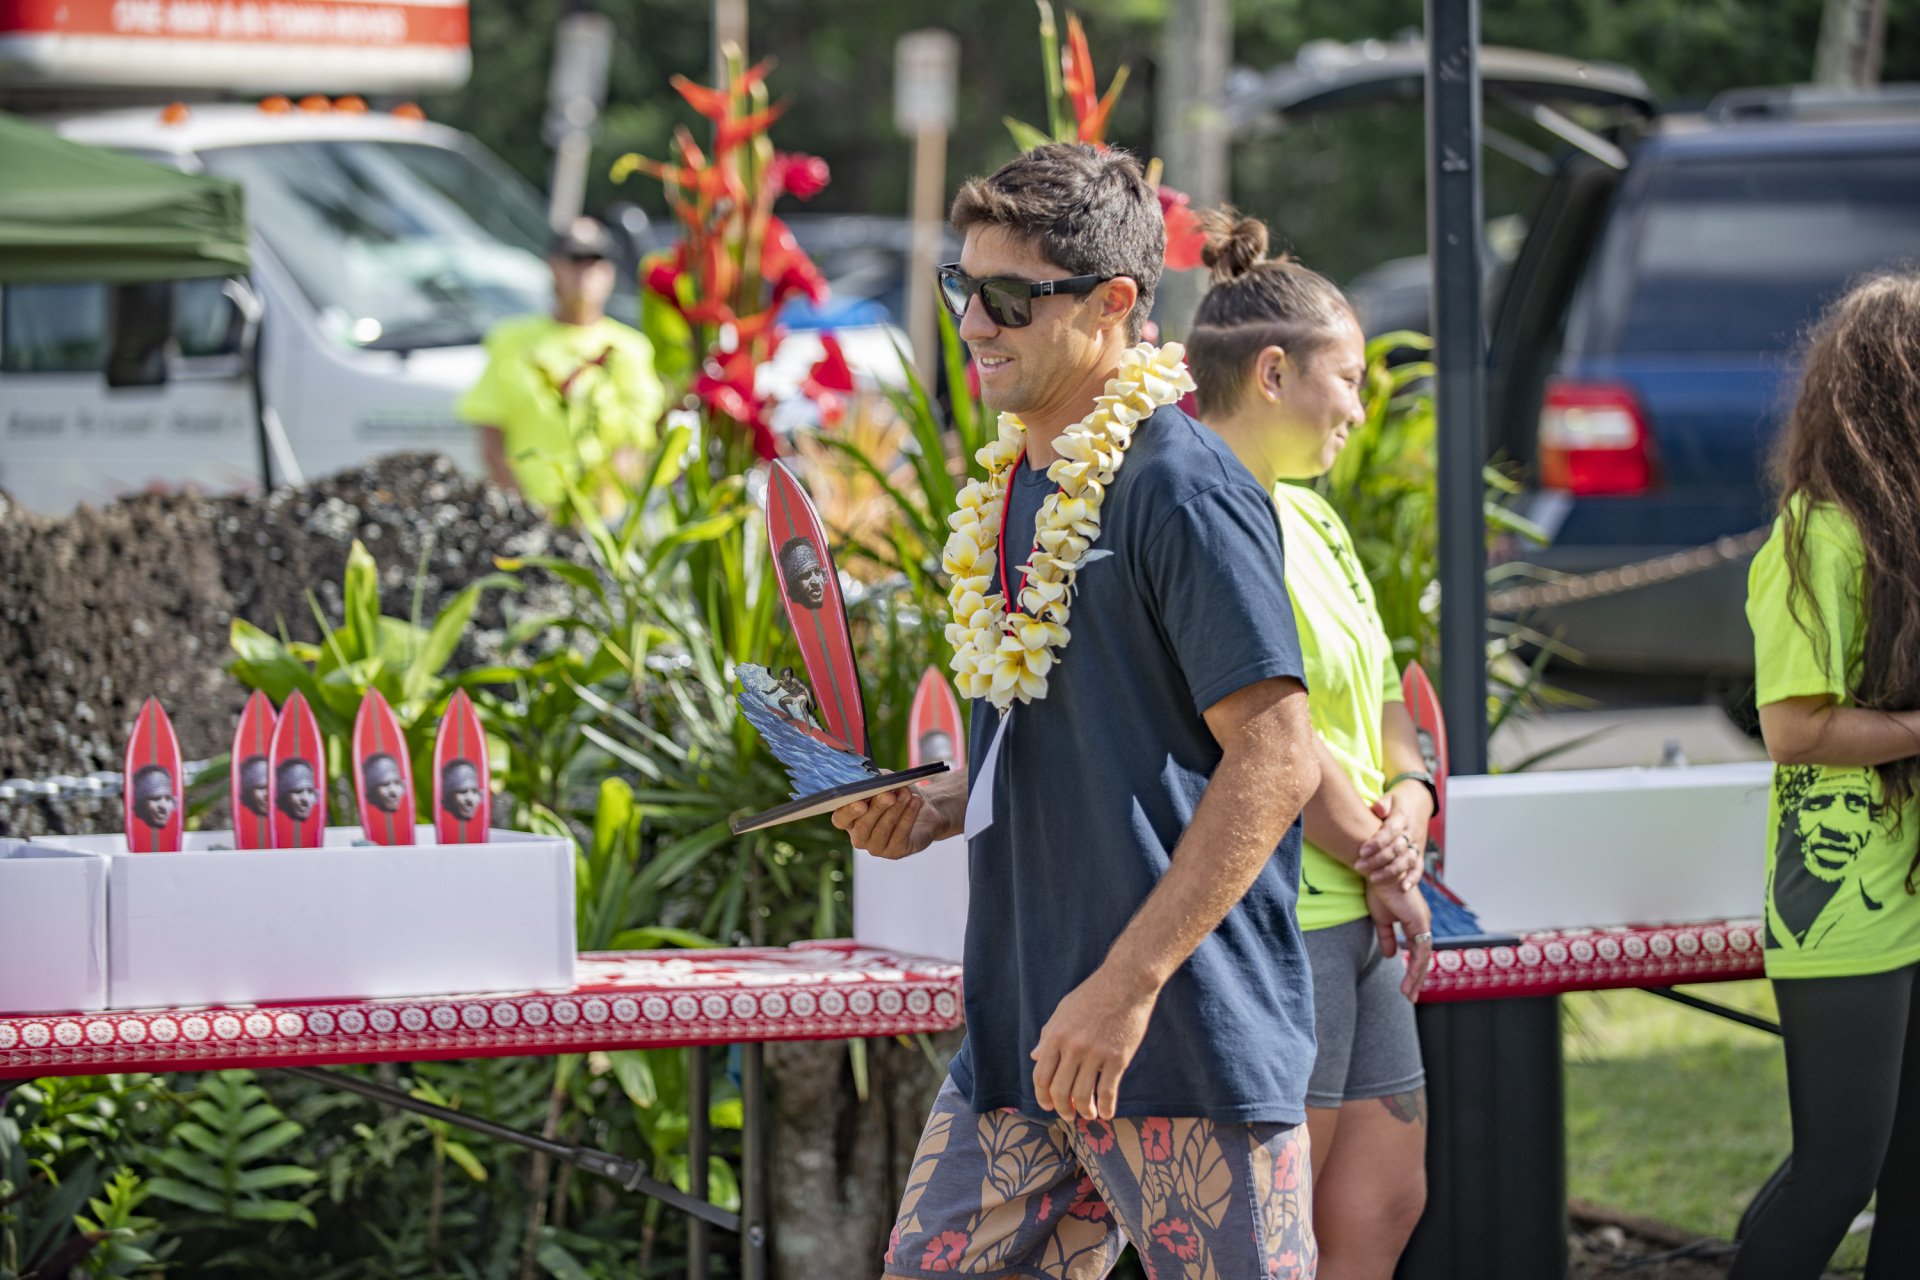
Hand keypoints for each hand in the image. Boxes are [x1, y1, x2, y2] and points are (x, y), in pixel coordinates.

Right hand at [831, 785, 940, 859]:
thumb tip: (871, 779)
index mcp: (850, 819)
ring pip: (882, 830)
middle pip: (863, 825)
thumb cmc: (896, 793)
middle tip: (889, 794)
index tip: (861, 803)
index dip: (848, 812)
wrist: (924, 809)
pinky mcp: (895, 852)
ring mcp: (876, 847)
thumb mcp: (883, 781)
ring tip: (906, 793)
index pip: (840, 819)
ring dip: (895, 809)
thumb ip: (873, 780)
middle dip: (877, 808)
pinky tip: (915, 802)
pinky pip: (900, 834)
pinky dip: (908, 816)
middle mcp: (859, 837)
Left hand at [1030, 967, 1159, 1121]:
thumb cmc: (1093, 994)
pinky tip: (1107, 1113)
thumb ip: (1048, 1035)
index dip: (1042, 1096)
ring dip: (1084, 1111)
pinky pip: (1107, 1091)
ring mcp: (1095, 1053)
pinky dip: (1106, 1107)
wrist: (1126, 981)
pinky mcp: (1117, 1058)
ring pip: (1082, 1095)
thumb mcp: (1064, 1010)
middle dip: (1062, 1109)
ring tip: (1088, 1114)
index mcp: (1055, 1035)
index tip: (1048, 1105)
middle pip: (1060, 1090)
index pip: (1041, 1076)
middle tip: (1068, 1115)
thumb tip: (1035, 1056)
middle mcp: (1072, 1047)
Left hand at [1355, 785, 1431, 890]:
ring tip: (1373, 879)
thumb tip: (1377, 808)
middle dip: (1377, 860)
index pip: (1391, 831)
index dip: (1377, 842)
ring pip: (1407, 860)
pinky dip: (1413, 878)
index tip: (1361, 851)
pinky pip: (1419, 867)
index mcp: (1402, 817)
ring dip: (1391, 872)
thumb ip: (1383, 803)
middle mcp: (1411, 832)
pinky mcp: (1420, 852)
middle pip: (1396, 849)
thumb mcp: (1390, 797)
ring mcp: (1417, 843)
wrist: (1419, 801)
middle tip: (1358, 866)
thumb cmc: (1396, 801)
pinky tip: (1403, 888)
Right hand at [1366, 879, 1433, 1001]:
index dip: (1413, 969)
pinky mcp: (1420, 922)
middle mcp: (1422, 924)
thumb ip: (1386, 937)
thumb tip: (1389, 955)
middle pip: (1423, 958)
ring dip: (1416, 977)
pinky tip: (1411, 979)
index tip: (1407, 986)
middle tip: (1411, 997)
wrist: (1379, 873)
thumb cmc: (1380, 890)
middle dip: (1417, 979)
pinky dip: (1416, 966)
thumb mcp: (1381, 919)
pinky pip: (1420, 950)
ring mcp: (1423, 923)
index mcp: (1415, 922)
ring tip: (1408, 995)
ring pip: (1424, 957)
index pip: (1417, 951)